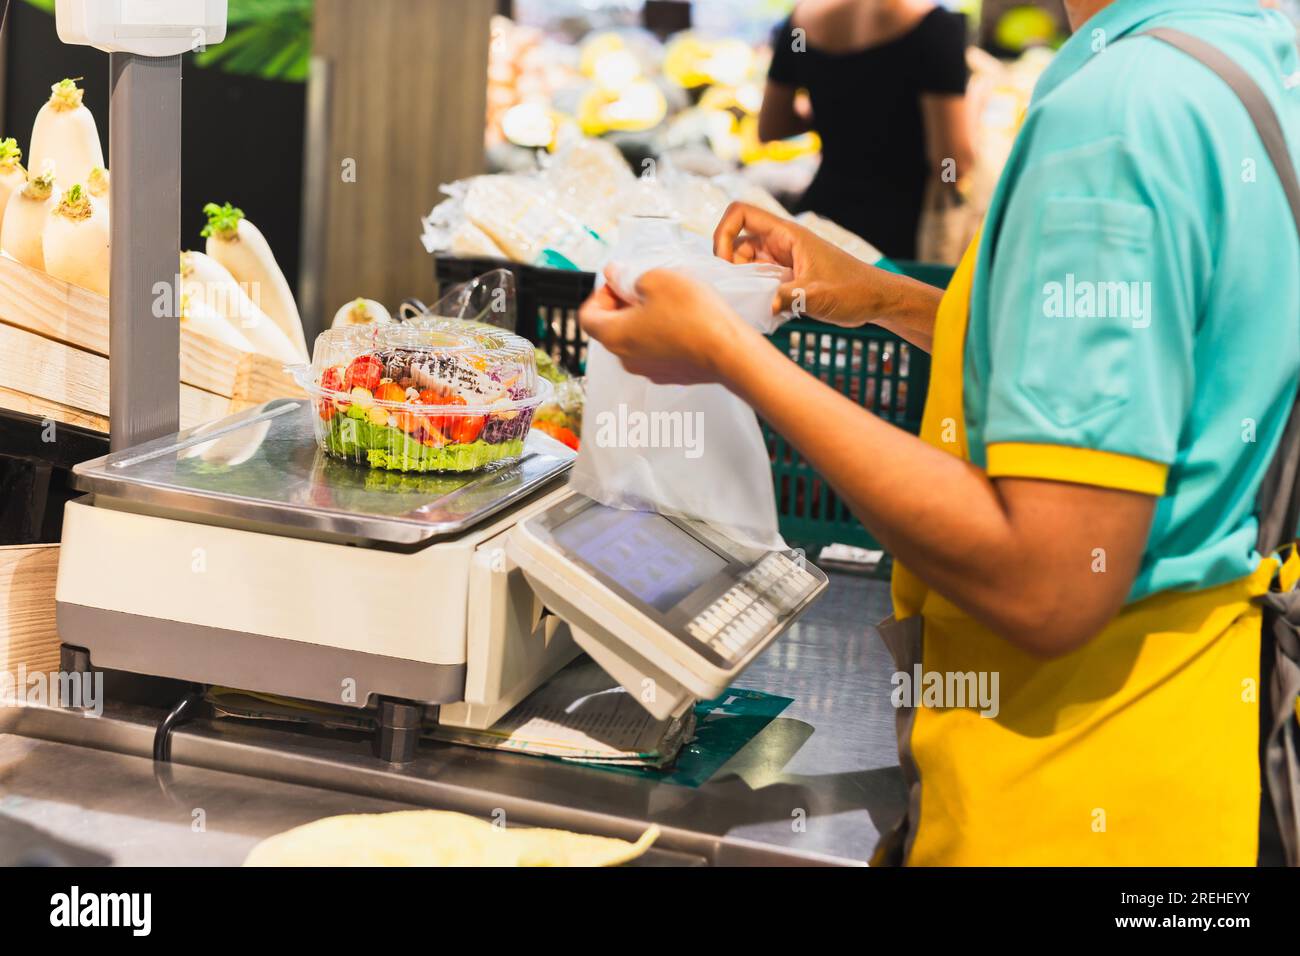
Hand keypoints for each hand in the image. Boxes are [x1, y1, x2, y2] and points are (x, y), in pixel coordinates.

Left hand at [578, 267, 761, 385]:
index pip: (586, 316)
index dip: (599, 294)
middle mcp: (625, 358)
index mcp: (613, 336)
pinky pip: (656, 350)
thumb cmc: (693, 315)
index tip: (620, 282)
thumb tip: (616, 276)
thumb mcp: (656, 279)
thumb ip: (627, 276)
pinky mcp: (670, 374)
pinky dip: (661, 334)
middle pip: (610, 328)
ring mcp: (648, 370)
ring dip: (644, 318)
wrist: (729, 352)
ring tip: (668, 301)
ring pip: (635, 339)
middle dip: (623, 304)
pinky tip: (683, 320)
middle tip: (645, 287)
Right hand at [714, 202, 875, 326]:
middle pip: (738, 242)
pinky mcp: (786, 277)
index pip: (742, 214)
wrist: (875, 299)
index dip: (724, 231)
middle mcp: (781, 243)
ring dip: (742, 280)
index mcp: (787, 235)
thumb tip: (764, 306)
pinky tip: (763, 309)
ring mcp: (782, 260)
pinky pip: (759, 279)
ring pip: (746, 262)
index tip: (724, 262)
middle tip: (739, 290)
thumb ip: (789, 297)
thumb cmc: (853, 289)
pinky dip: (754, 291)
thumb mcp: (819, 294)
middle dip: (730, 264)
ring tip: (752, 301)